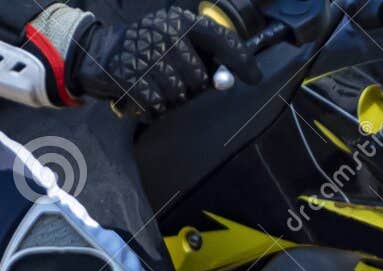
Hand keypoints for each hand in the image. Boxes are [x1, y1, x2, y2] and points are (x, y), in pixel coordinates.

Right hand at [72, 4, 259, 117]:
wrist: (98, 52)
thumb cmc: (149, 51)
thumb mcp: (176, 42)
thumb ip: (206, 59)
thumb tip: (226, 81)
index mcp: (181, 22)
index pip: (220, 39)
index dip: (241, 60)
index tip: (255, 78)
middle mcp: (165, 33)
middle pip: (200, 81)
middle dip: (191, 89)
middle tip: (172, 79)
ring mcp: (147, 54)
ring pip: (180, 95)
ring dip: (171, 99)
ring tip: (155, 85)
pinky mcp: (130, 76)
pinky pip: (158, 105)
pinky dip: (153, 107)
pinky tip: (143, 95)